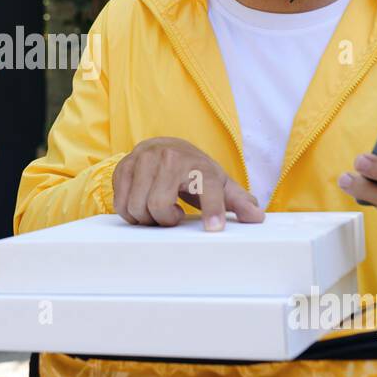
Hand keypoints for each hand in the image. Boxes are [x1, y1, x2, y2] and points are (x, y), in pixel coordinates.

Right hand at [113, 137, 264, 230]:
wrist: (168, 147)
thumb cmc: (195, 172)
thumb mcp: (219, 184)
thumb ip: (237, 202)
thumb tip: (256, 217)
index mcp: (198, 165)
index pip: (206, 188)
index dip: (212, 209)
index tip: (214, 229)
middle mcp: (169, 158)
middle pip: (157, 205)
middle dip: (164, 219)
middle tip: (173, 214)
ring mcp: (143, 159)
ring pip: (135, 206)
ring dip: (146, 217)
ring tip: (158, 209)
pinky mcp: (123, 166)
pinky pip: (120, 203)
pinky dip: (130, 212)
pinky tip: (143, 204)